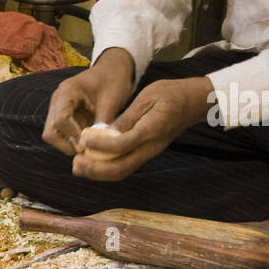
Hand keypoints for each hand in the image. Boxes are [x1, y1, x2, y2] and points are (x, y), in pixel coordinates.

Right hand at [43, 47, 135, 155]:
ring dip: (68, 144)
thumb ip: (103, 123)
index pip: (60, 119)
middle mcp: (57, 101)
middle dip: (66, 144)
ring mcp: (58, 109)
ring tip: (88, 148)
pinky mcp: (63, 116)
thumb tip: (100, 146)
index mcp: (67, 92)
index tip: (87, 146)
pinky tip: (88, 143)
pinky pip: (61, 134)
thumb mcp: (112, 101)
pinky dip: (72, 142)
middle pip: (50, 131)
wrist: (112, 70)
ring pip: (52, 135)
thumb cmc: (113, 80)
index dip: (73, 136)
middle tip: (86, 151)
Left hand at [73, 76, 214, 180]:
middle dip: (94, 169)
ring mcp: (149, 153)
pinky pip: (124, 167)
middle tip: (75, 162)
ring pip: (121, 172)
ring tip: (78, 166)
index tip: (83, 138)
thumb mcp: (147, 98)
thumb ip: (126, 117)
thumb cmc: (171, 94)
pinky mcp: (146, 154)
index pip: (122, 145)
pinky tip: (91, 162)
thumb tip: (104, 131)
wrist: (193, 102)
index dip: (99, 145)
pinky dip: (105, 169)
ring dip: (98, 173)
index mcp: (151, 130)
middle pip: (119, 168)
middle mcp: (150, 147)